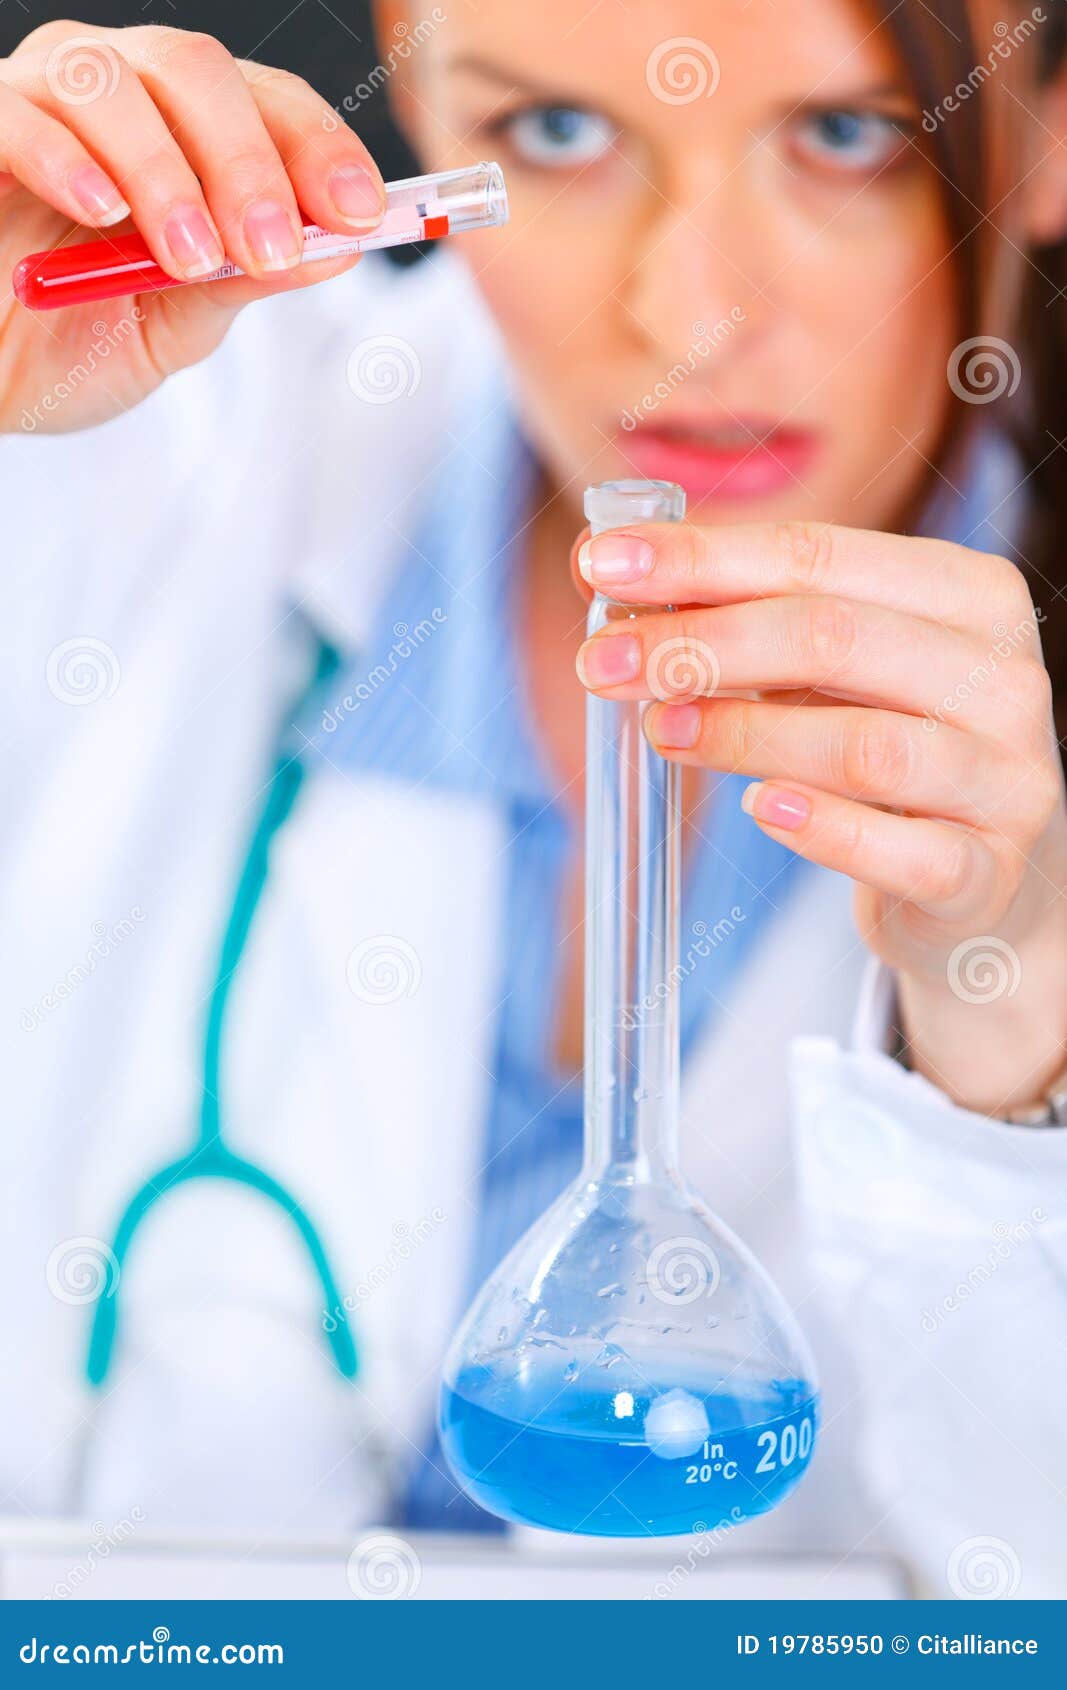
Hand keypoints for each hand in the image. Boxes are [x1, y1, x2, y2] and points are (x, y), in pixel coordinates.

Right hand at [0, 21, 384, 432]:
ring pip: (109, 79)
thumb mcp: (176, 323)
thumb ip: (243, 282)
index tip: (360, 214)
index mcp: (179, 130)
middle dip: (248, 160)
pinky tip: (102, 213)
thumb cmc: (71, 341)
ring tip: (188, 255)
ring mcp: (36, 101)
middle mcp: (112, 94)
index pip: (264, 101)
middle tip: (270, 247)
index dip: (318, 147)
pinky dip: (65, 158)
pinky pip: (15, 115)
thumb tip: (337, 247)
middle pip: (194, 69)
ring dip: (165, 169)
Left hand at [574, 519, 1066, 1114]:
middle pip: (836, 639)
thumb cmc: (887, 744)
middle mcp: (1006, 677)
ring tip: (660, 731)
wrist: (978, 876)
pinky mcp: (989, 874)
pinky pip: (905, 853)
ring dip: (745, 734)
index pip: (819, 555)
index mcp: (969, 594)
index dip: (702, 558)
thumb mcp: (832, 669)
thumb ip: (743, 614)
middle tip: (601, 664)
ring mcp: (1008, 780)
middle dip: (701, 644)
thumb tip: (609, 567)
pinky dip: (823, 830)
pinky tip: (757, 810)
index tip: (602, 564)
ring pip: (866, 747)